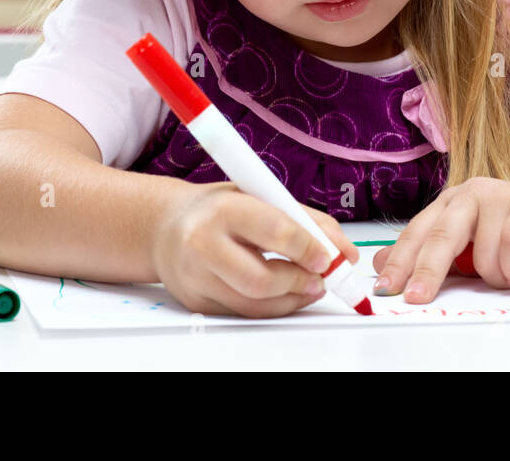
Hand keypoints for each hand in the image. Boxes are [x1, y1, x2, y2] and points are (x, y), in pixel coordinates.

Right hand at [150, 180, 359, 317]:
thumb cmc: (219, 208)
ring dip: (292, 299)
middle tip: (321, 279)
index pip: (274, 230)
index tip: (329, 257)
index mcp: (224, 208)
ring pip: (254, 303)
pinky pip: (243, 313)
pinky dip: (272, 307)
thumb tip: (344, 252)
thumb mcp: (260, 196)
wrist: (165, 225)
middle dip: (300, 283)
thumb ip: (306, 220)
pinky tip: (284, 294)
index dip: (308, 248)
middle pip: (261, 278)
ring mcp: (195, 276)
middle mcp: (203, 242)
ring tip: (308, 286)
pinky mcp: (196, 301)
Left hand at [371, 177, 509, 302]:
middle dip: (427, 272)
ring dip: (495, 275)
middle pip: (441, 236)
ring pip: (482, 249)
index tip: (385, 289)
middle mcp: (472, 193)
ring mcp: (502, 193)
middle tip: (417, 298)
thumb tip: (383, 263)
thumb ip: (433, 255)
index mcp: (452, 203)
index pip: (418, 232)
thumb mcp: (473, 250)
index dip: (400, 261)